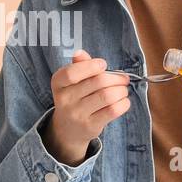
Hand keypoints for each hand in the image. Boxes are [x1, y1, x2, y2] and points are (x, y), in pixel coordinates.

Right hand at [42, 49, 130, 164]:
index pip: (71, 73)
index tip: (104, 65)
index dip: (91, 66)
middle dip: (116, 78)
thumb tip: (80, 53)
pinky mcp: (90, 126)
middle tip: (124, 79)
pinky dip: (123, 103)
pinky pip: (112, 111)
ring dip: (121, 90)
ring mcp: (77, 114)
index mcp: (58, 83)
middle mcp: (64, 99)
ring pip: (107, 96)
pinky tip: (123, 101)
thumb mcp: (72, 81)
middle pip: (97, 82)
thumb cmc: (75, 97)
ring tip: (123, 90)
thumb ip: (79, 65)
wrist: (68, 128)